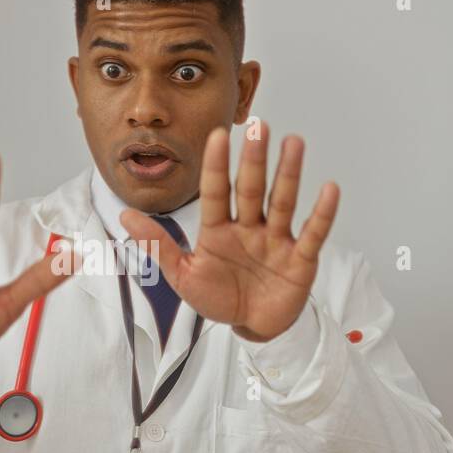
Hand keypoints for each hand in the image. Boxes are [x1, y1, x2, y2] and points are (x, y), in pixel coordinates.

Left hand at [120, 123, 338, 342]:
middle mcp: (249, 228)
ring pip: (282, 203)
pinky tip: (329, 189)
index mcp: (218, 229)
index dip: (216, 166)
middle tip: (259, 125)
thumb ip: (157, 245)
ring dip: (288, 175)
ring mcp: (276, 241)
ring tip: (293, 142)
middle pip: (251, 189)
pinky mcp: (300, 260)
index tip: (217, 135)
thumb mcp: (182, 275)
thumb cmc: (217, 297)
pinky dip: (321, 214)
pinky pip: (312, 234)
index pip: (216, 192)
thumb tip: (123, 216)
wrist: (251, 326)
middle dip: (254, 159)